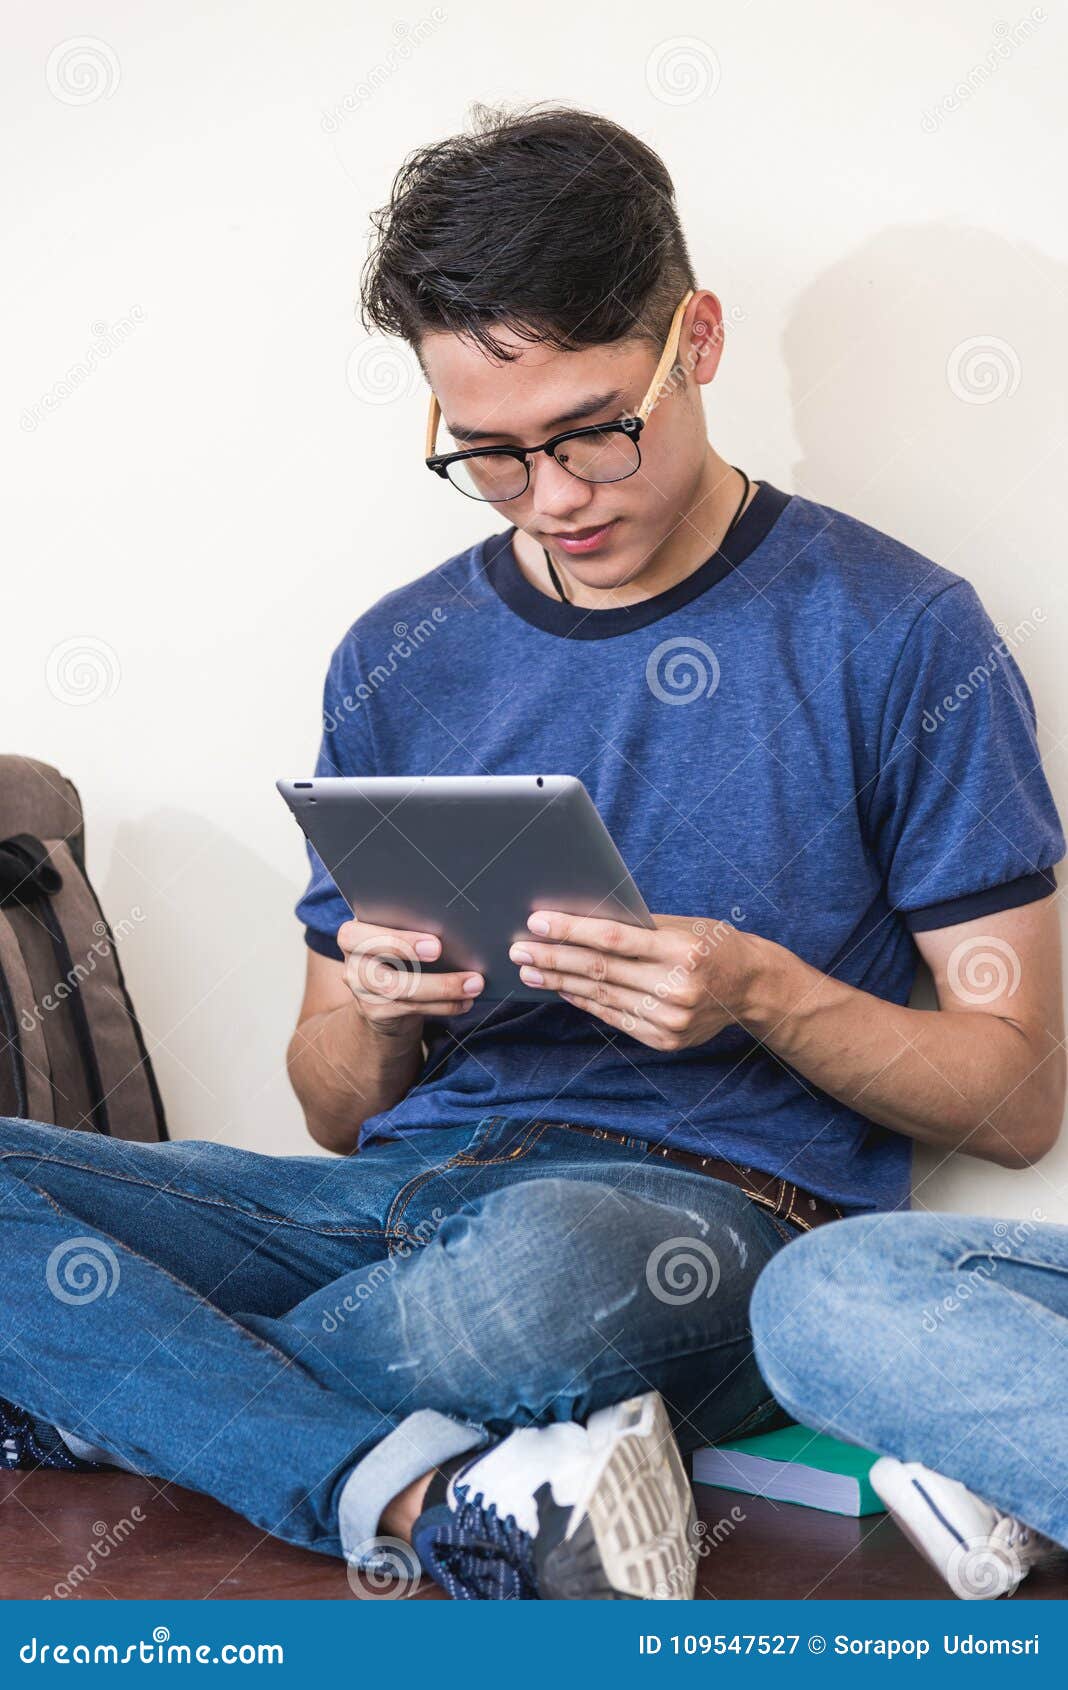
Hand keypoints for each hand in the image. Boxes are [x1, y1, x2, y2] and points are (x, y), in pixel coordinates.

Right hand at [338, 919, 483, 1038]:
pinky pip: (412, 1009)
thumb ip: (413, 926)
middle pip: (381, 971)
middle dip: (425, 972)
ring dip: (443, 989)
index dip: (397, 941)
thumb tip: (459, 926)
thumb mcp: (398, 932)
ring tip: (475, 985)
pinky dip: (444, 1005)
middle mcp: (353, 962)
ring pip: (399, 992)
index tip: (437, 947)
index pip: (357, 935)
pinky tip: (465, 1001)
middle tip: (465, 971)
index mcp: (354, 932)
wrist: (380, 991)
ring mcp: (362, 990)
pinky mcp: (375, 1012)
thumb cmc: (398, 949)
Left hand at [508, 911, 760, 1050]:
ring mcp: (671, 1018)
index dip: (571, 931)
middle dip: (554, 959)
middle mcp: (677, 986)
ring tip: (531, 971)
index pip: (614, 939)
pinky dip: (585, 1002)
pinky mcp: (665, 1040)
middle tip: (520, 951)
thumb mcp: (683, 925)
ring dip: (561, 983)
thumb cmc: (712, 945)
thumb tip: (580, 920)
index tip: (537, 923)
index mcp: (682, 949)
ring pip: (602, 997)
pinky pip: (614, 1018)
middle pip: (601, 971)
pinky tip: (563, 990)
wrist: (752, 988)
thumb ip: (638, 926)